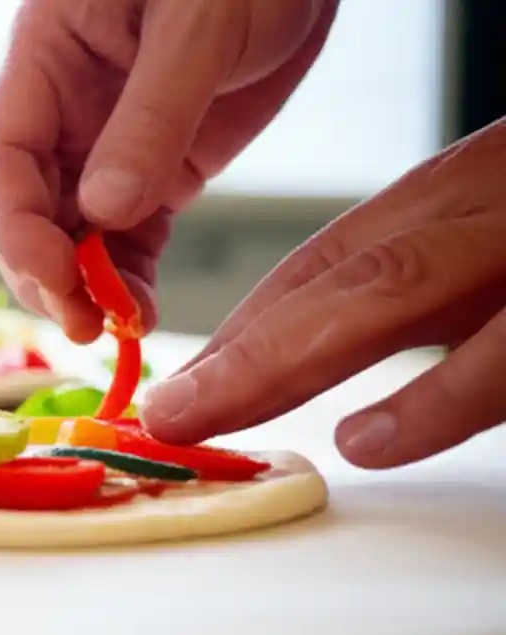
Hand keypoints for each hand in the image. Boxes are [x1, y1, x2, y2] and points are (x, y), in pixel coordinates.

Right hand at [0, 0, 336, 339]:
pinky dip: (130, 280)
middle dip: (44, 270)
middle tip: (84, 323)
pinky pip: (128, 236)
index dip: (15, 226)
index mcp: (47, 56)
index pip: (3, 156)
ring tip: (120, 329)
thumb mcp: (200, 25)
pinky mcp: (158, 167)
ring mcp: (109, 142)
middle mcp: (63, 107)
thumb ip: (152, 114)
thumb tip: (105, 211)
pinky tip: (140, 314)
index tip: (55, 278)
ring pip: (72, 232)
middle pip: (24, 207)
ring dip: (85, 287)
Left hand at [143, 119, 505, 467]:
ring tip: (206, 414)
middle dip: (241, 350)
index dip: (246, 328)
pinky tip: (366, 441)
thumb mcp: (499, 236)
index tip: (182, 389)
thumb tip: (332, 351)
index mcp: (463, 192)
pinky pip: (505, 354)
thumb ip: (432, 287)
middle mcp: (486, 209)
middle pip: (345, 273)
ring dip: (287, 358)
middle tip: (163, 414)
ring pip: (397, 289)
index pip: (330, 259)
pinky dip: (436, 400)